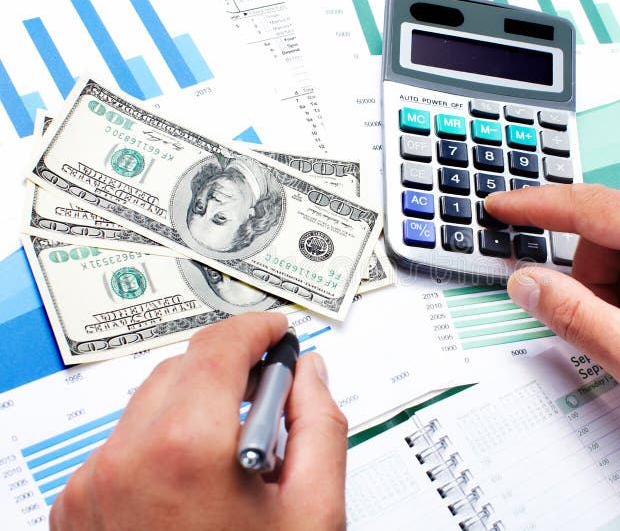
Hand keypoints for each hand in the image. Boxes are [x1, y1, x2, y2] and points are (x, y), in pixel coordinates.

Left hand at [49, 313, 347, 529]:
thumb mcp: (312, 513)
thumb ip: (321, 425)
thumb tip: (309, 375)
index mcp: (184, 451)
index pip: (219, 346)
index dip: (255, 329)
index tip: (273, 330)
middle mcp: (123, 462)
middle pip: (182, 368)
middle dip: (228, 367)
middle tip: (268, 391)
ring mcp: (91, 488)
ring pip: (149, 404)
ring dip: (195, 405)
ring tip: (235, 456)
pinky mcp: (77, 509)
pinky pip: (124, 444)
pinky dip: (162, 441)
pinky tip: (196, 482)